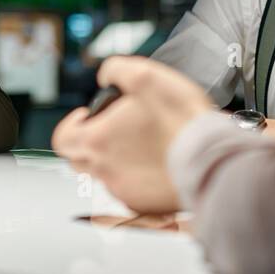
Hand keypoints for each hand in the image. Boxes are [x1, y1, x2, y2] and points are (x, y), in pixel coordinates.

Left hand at [51, 56, 215, 213]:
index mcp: (97, 141)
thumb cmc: (182, 121)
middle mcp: (105, 170)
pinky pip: (130, 190)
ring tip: (143, 143)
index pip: (62, 138)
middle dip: (92, 140)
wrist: (213, 159)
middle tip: (116, 127)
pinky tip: (158, 162)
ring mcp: (124, 191)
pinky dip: (137, 176)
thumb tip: (106, 76)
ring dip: (116, 158)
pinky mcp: (144, 204)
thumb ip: (116, 69)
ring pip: (105, 175)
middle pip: (80, 158)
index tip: (89, 116)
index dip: (71, 124)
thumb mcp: (145, 75)